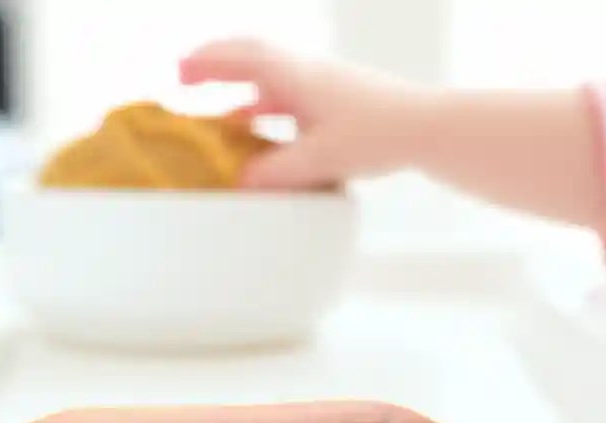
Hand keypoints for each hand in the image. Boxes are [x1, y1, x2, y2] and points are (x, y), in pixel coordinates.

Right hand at [179, 39, 431, 188]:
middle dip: (218, 64)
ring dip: (244, 89)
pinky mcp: (341, 100)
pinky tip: (269, 134)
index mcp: (296, 77)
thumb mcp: (319, 160)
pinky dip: (270, 108)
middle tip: (188, 77)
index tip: (177, 72)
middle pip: (253, 55)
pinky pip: (293, 96)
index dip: (206, 64)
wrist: (428, 126)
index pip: (240, 59)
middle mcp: (308, 72)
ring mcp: (326, 84)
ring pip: (274, 77)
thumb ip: (275, 174)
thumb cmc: (377, 134)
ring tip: (222, 116)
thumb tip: (239, 184)